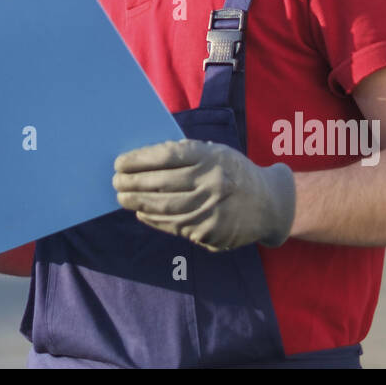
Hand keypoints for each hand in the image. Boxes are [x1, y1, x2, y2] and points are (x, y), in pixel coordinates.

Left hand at [113, 139, 295, 251]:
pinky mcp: (211, 231)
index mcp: (211, 157)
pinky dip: (154, 219)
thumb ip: (186, 155)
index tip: (120, 162)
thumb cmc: (234, 172)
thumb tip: (143, 161)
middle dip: (133, 182)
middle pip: (162, 183)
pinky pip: (175, 225)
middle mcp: (212, 182)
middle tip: (116, 181)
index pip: (167, 156)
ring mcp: (211, 209)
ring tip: (122, 197)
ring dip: (138, 202)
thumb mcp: (216, 153)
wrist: (269, 204)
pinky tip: (142, 212)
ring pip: (165, 207)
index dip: (139, 159)